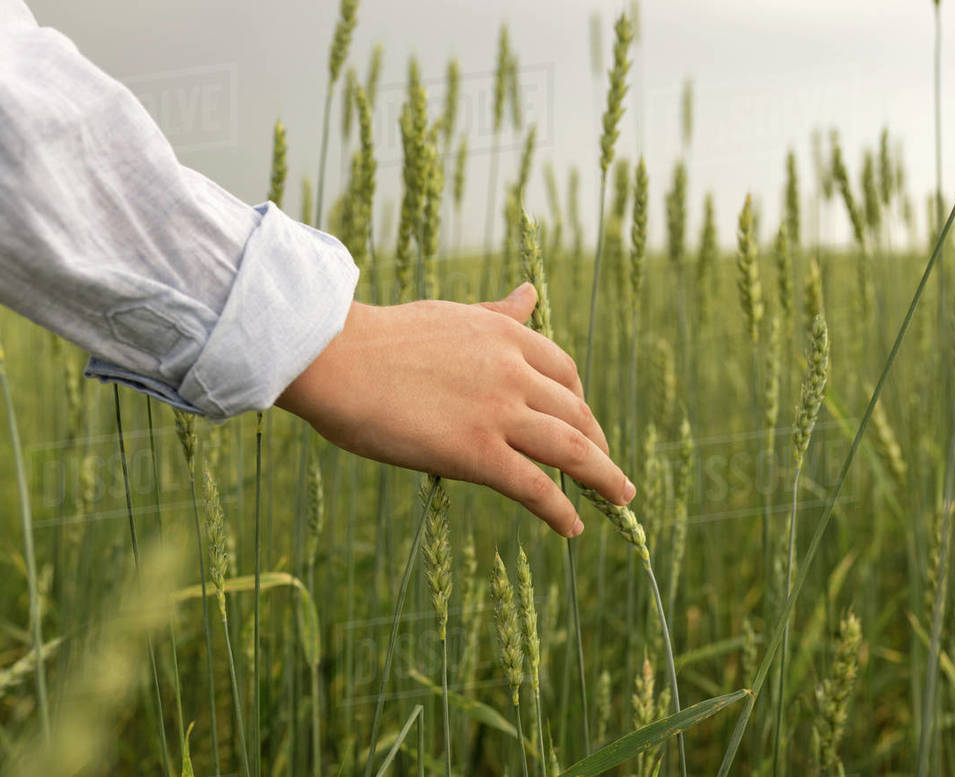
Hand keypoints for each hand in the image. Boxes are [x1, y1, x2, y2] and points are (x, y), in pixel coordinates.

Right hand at [276, 283, 635, 536]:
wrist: (335, 358)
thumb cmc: (379, 339)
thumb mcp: (452, 315)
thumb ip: (496, 314)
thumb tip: (531, 292)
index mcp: (505, 335)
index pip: (563, 371)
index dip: (580, 401)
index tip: (583, 421)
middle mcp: (513, 371)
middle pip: (575, 411)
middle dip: (597, 442)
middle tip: (607, 468)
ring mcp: (498, 412)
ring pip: (570, 448)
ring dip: (602, 476)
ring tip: (619, 498)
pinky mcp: (477, 452)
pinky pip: (534, 487)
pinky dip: (560, 510)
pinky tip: (572, 526)